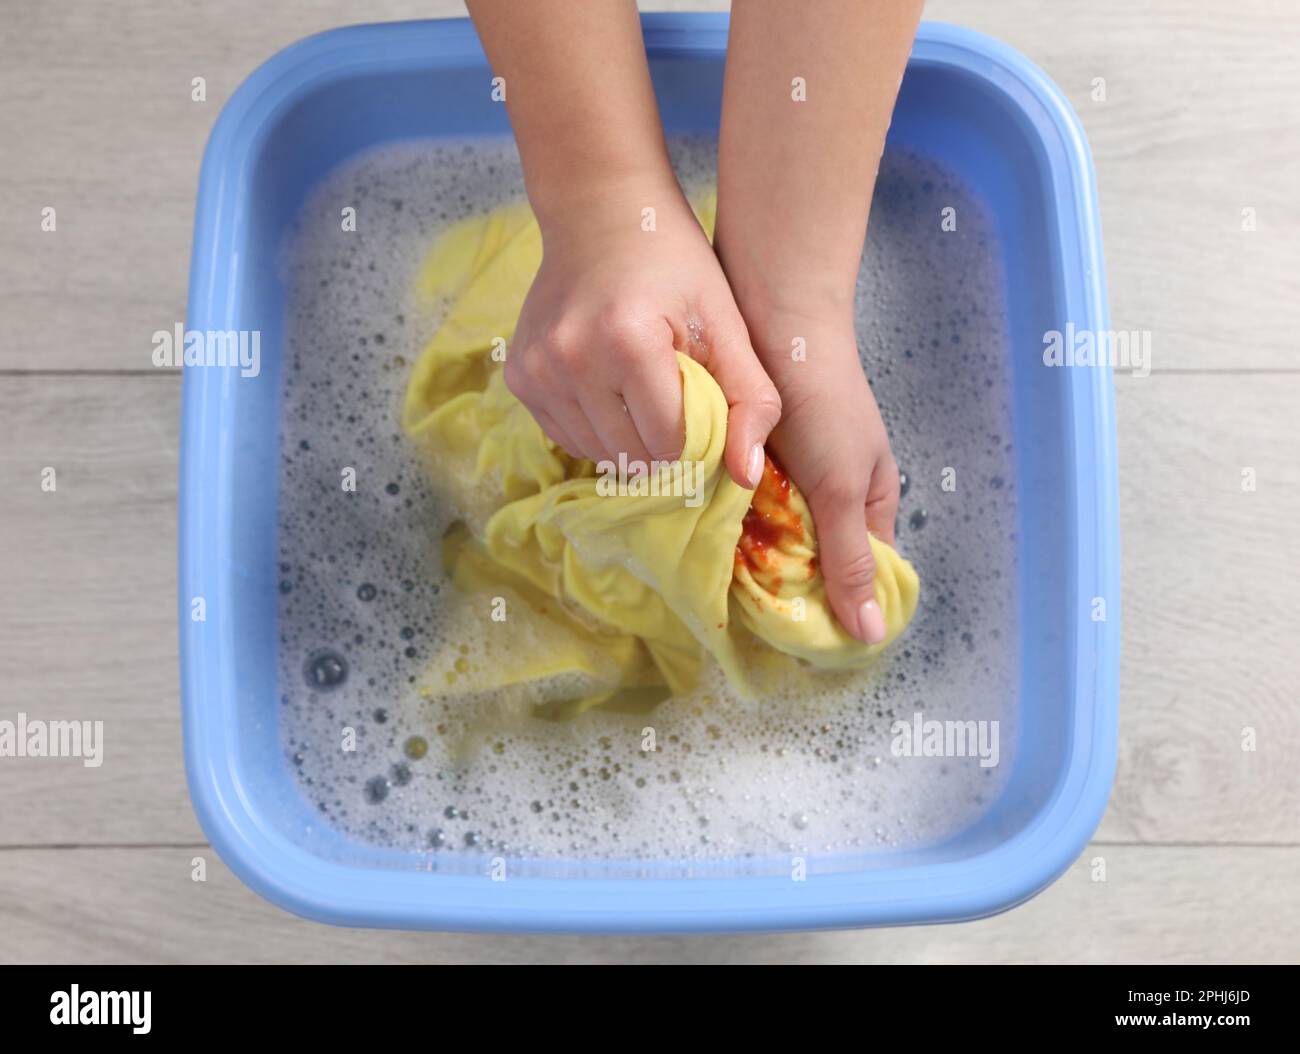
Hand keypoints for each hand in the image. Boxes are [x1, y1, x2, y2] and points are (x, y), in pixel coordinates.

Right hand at [506, 179, 780, 487]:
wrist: (601, 213)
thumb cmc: (674, 264)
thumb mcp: (726, 322)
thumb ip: (751, 399)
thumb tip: (746, 477)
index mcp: (627, 341)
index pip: (669, 442)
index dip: (695, 432)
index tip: (702, 400)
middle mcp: (571, 358)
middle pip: (631, 454)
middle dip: (662, 442)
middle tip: (675, 398)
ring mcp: (537, 370)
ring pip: (597, 453)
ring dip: (628, 439)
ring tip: (643, 392)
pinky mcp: (519, 378)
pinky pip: (566, 437)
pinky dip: (596, 429)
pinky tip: (611, 391)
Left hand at [742, 309, 900, 643]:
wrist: (779, 324)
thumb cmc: (826, 407)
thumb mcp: (843, 489)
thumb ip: (849, 560)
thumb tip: (873, 636)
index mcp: (867, 506)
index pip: (857, 579)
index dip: (834, 612)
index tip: (801, 645)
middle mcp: (826, 499)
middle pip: (806, 566)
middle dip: (781, 588)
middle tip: (748, 618)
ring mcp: (785, 481)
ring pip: (765, 540)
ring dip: (746, 556)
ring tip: (718, 586)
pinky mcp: (746, 464)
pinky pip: (734, 509)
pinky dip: (722, 523)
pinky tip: (698, 544)